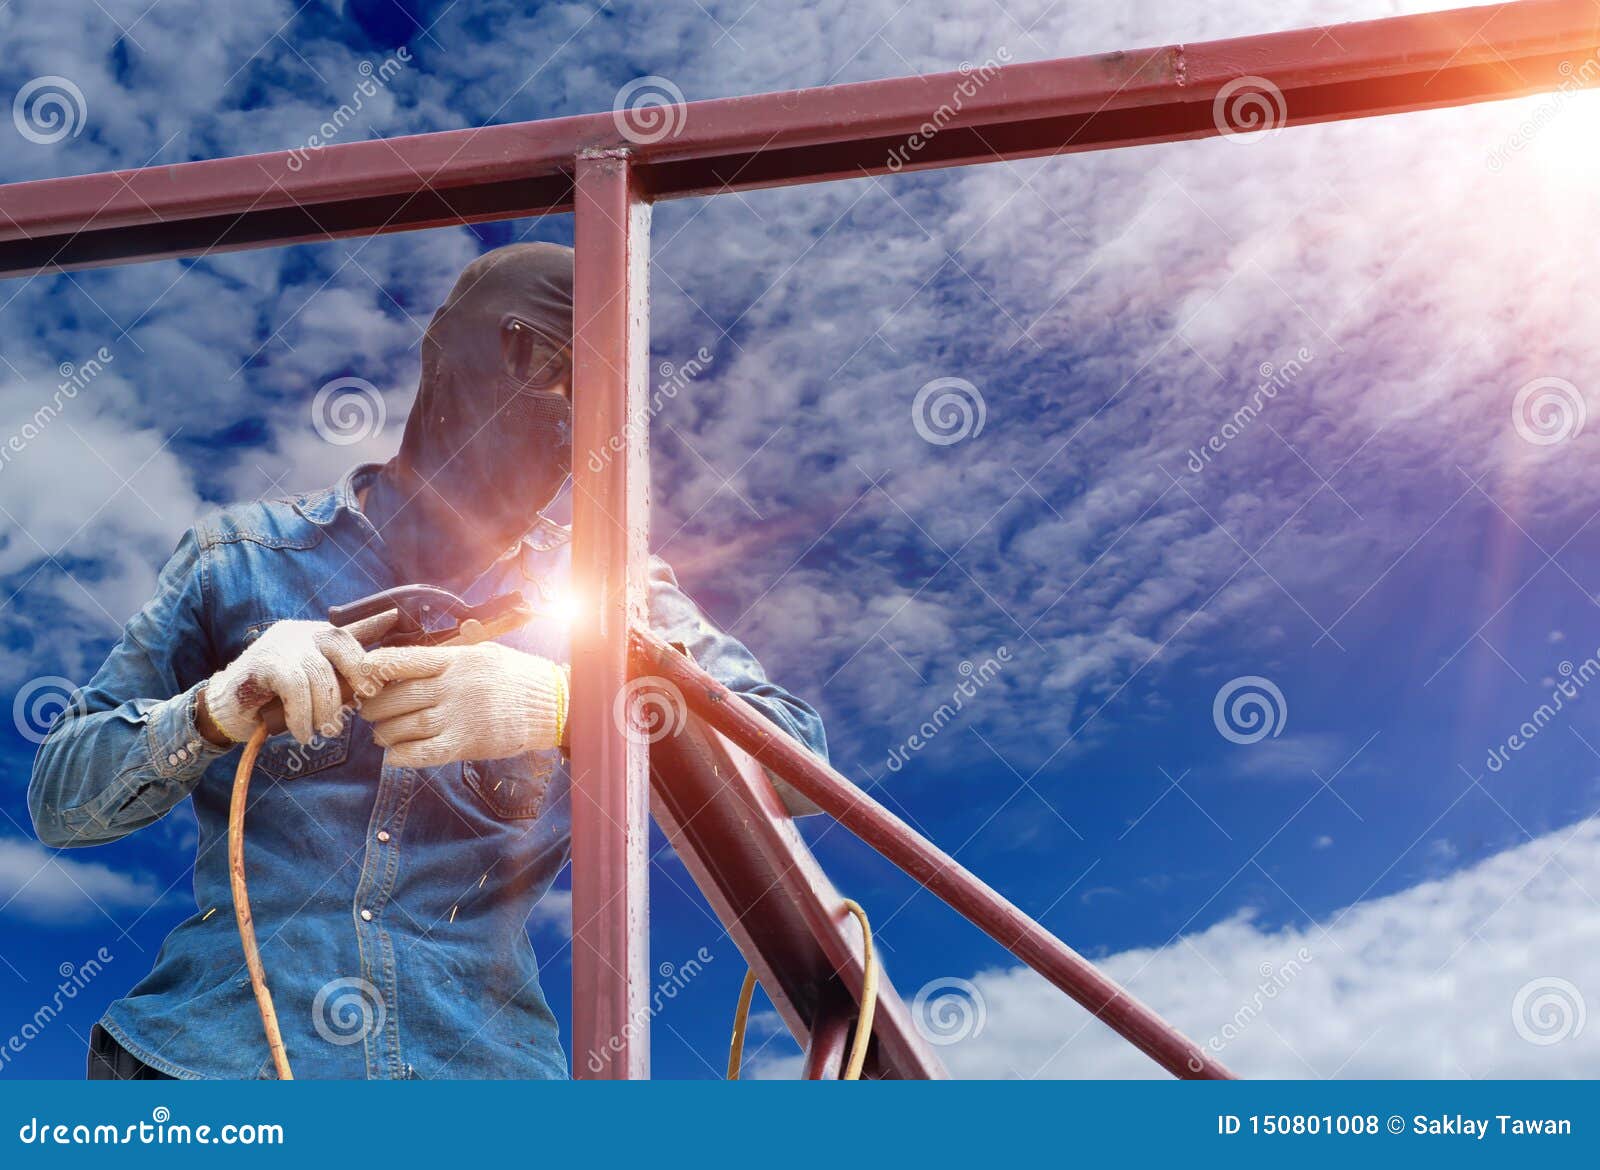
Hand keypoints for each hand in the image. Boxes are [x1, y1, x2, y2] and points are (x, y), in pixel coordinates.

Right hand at [202, 619, 372, 744]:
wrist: (225, 711)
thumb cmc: (275, 702)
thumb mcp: (313, 688)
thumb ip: (337, 679)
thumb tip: (376, 682)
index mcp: (314, 635)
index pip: (349, 628)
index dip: (375, 624)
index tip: (395, 617)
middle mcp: (300, 633)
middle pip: (340, 643)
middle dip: (357, 675)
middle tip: (360, 703)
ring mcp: (281, 644)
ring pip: (319, 674)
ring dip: (326, 709)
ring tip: (325, 730)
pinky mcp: (265, 662)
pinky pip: (296, 689)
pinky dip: (303, 715)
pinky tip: (302, 732)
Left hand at [358, 642, 567, 769]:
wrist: (554, 705)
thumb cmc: (518, 677)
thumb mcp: (485, 653)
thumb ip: (450, 659)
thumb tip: (410, 664)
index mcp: (457, 660)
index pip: (404, 660)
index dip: (375, 667)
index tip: (361, 673)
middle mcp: (454, 687)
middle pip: (396, 697)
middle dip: (375, 707)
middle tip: (371, 711)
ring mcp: (459, 716)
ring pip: (404, 726)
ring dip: (385, 733)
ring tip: (382, 734)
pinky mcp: (466, 744)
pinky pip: (422, 752)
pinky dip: (401, 756)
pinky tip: (393, 756)